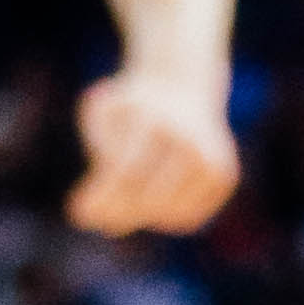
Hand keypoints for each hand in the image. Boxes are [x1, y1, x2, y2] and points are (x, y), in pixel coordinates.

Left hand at [69, 65, 240, 234]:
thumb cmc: (131, 106)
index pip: (127, 173)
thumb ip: (93, 160)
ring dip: (140, 215)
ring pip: (168, 215)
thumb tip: (87, 218)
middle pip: (148, 199)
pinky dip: (164, 217)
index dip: (102, 199)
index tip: (79, 213)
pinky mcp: (224, 177)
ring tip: (128, 193)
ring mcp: (212, 159)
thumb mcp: (102, 115)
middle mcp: (190, 139)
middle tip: (98, 216)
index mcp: (154, 118)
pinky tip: (155, 194)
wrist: (182, 85)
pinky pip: (187, 219)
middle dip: (117, 213)